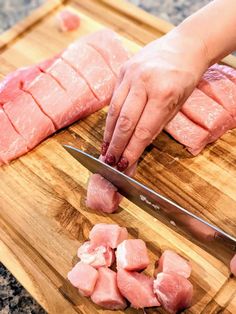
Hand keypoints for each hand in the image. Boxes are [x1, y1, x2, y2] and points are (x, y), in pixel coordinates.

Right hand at [101, 31, 208, 170]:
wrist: (184, 46)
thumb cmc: (185, 79)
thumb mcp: (177, 105)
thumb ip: (155, 126)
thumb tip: (136, 149)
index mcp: (164, 92)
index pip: (143, 129)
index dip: (132, 150)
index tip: (124, 165)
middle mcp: (144, 82)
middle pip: (125, 121)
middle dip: (116, 145)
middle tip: (109, 162)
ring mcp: (131, 74)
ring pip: (115, 110)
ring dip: (108, 134)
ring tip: (105, 150)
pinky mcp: (123, 70)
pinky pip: (114, 99)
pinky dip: (110, 118)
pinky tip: (108, 131)